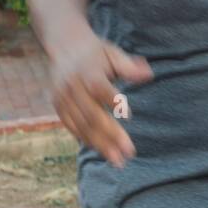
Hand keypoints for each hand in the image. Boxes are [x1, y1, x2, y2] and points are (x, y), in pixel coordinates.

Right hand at [49, 30, 152, 168]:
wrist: (65, 47)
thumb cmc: (97, 53)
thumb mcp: (113, 53)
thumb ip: (129, 66)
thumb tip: (149, 74)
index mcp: (87, 72)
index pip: (100, 89)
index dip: (114, 101)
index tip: (130, 116)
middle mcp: (73, 87)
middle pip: (91, 114)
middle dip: (110, 135)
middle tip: (128, 152)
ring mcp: (63, 98)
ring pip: (82, 125)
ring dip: (99, 144)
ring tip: (117, 160)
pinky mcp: (58, 107)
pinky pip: (72, 127)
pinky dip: (86, 139)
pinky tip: (101, 151)